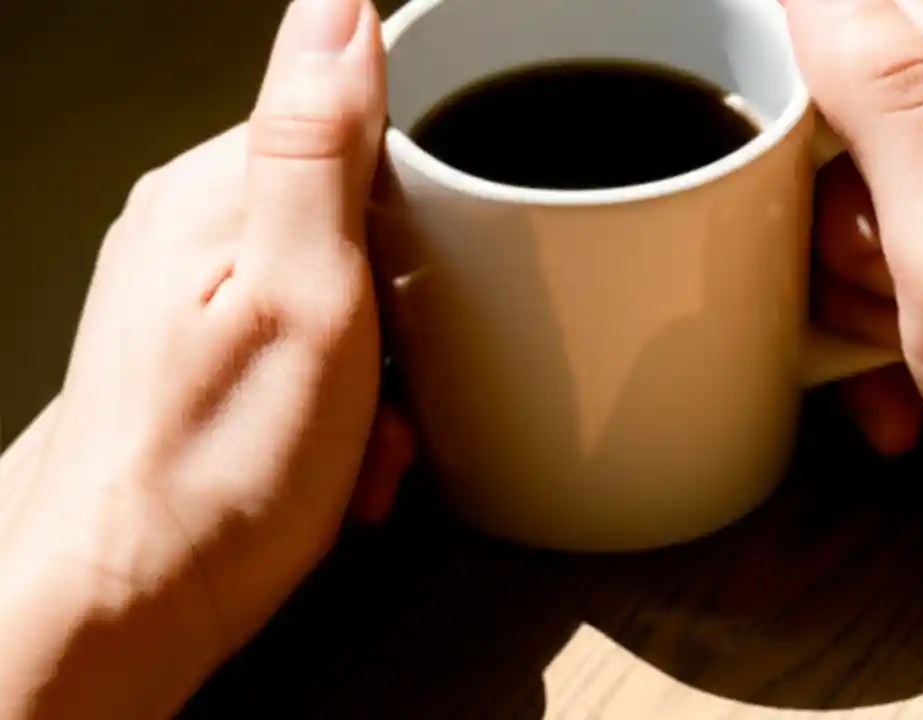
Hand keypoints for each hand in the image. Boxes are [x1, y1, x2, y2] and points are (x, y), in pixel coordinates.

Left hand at [0, 0, 411, 714]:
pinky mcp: (195, 352)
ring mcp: (186, 294)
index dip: (420, 224)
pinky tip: (336, 454)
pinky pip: (305, 346)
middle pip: (354, 226)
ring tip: (363, 439)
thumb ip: (321, 145)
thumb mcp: (307, 299)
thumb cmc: (215, 475)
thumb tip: (335, 11)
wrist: (126, 607)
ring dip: (379, 372)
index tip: (420, 297)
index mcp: (211, 197)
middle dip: (403, 316)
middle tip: (394, 389)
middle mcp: (185, 232)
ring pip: (339, 297)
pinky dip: (341, 402)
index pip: (356, 139)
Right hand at [791, 0, 922, 557]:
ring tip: (896, 352)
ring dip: (844, 300)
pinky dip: (872, 339)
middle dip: (818, 235)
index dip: (782, 104)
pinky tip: (897, 393)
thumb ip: (889, 105)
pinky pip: (881, 277)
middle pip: (830, 137)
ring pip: (844, 218)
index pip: (841, 29)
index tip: (778, 197)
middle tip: (873, 295)